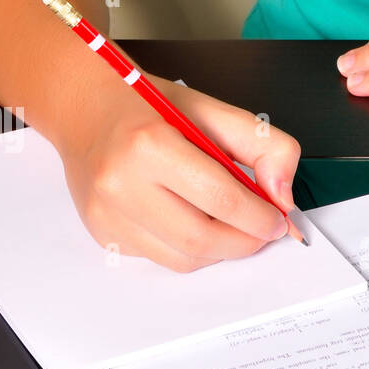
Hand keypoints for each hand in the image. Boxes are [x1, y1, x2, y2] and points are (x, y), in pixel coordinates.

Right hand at [57, 74, 300, 270]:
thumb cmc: (146, 108)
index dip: (259, 217)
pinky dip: (188, 249)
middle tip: (262, 231)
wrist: (85, 109)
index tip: (278, 220)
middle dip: (245, 242)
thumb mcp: (210, 108)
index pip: (221, 198)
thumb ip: (262, 145)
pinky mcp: (103, 235)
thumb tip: (283, 196)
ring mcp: (107, 215)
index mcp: (149, 144)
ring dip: (219, 250)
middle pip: (202, 239)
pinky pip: (162, 258)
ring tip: (229, 225)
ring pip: (184, 259)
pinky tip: (190, 220)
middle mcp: (120, 183)